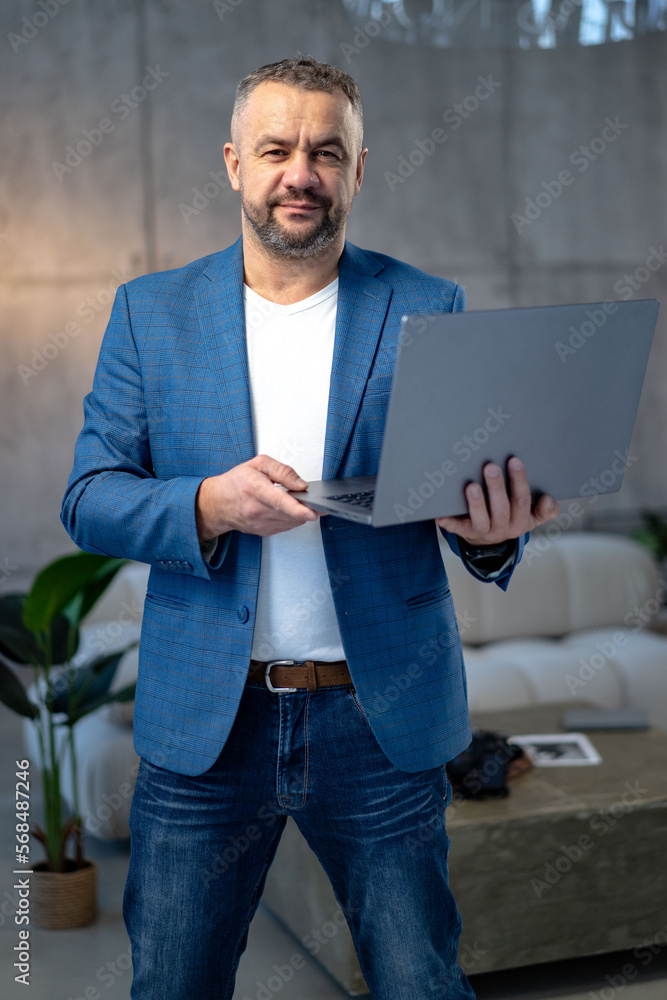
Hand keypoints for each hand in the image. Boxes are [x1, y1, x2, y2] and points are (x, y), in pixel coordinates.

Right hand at [195, 454, 321, 539]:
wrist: (218, 502)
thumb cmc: (237, 482)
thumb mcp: (259, 464)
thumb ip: (283, 471)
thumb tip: (301, 484)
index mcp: (255, 489)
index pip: (279, 501)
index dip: (297, 508)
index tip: (311, 512)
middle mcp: (256, 509)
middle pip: (289, 514)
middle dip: (306, 509)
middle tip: (315, 501)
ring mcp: (259, 523)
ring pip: (290, 522)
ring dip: (299, 514)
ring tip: (295, 501)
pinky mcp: (263, 532)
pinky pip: (286, 527)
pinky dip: (291, 519)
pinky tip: (286, 509)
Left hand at [435, 457, 559, 544]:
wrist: (493, 543)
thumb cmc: (513, 517)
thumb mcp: (533, 516)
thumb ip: (545, 509)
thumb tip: (548, 500)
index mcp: (522, 521)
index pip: (523, 500)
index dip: (520, 481)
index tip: (515, 461)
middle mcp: (504, 528)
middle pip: (502, 508)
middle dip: (496, 487)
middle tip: (490, 466)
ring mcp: (484, 531)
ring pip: (481, 519)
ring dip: (476, 503)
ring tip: (472, 486)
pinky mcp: (466, 533)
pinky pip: (457, 529)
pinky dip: (449, 522)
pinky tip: (441, 515)